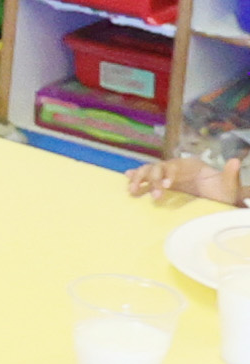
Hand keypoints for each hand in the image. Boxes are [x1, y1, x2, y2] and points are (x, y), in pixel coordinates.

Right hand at [126, 155, 242, 205]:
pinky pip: (145, 179)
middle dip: (153, 180)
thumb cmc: (222, 194)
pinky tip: (126, 181)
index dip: (168, 174)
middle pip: (158, 167)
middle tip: (156, 197)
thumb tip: (235, 161)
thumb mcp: (228, 186)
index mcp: (189, 166)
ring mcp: (166, 176)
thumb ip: (230, 175)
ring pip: (148, 171)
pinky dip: (135, 178)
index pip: (174, 165)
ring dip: (139, 179)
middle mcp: (175, 168)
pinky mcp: (160, 185)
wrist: (218, 202)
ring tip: (133, 191)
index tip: (167, 187)